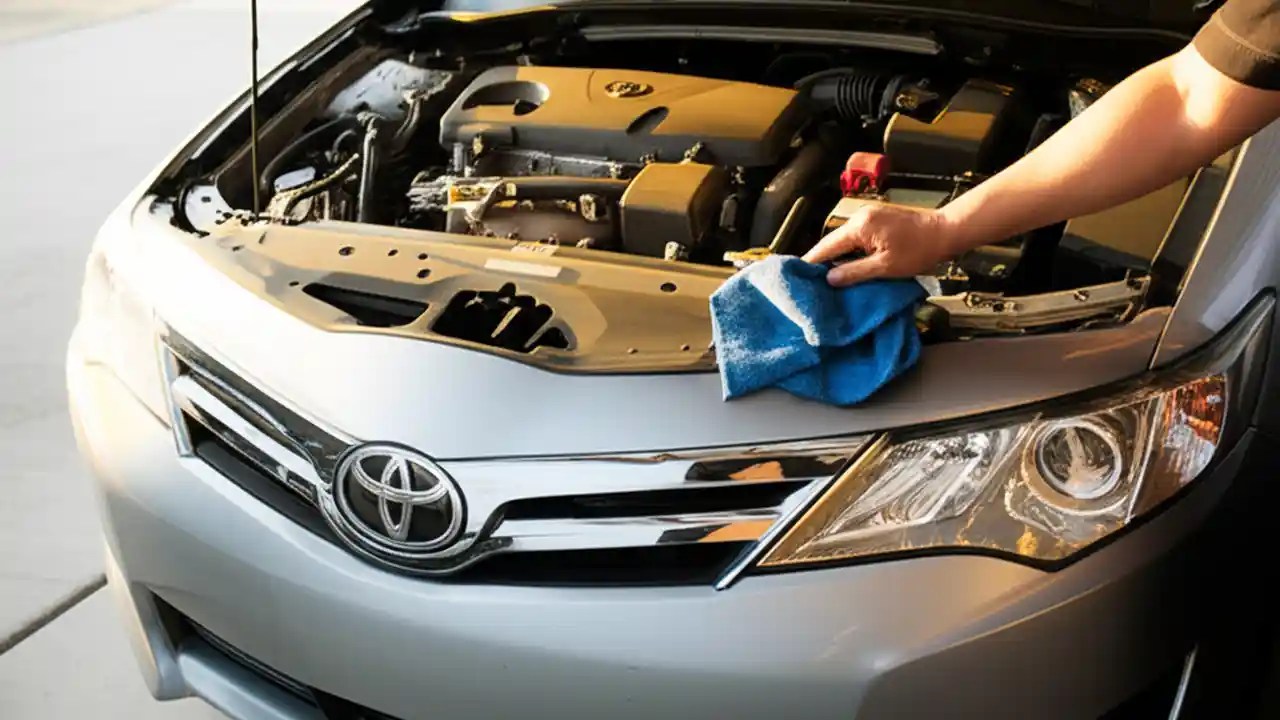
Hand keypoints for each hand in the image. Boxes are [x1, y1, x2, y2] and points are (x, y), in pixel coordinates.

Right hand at [802, 203, 957, 286]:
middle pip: (833, 242)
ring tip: (828, 279)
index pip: (826, 246)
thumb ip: (855, 272)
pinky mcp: (878, 219)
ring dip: (838, 258)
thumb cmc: (919, 250)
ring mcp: (869, 216)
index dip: (811, 262)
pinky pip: (856, 237)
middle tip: (812, 283)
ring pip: (844, 241)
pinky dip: (850, 252)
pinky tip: (849, 266)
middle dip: (823, 262)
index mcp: (859, 226)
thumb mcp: (885, 267)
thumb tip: (829, 279)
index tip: (796, 277)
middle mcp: (860, 217)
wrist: (945, 231)